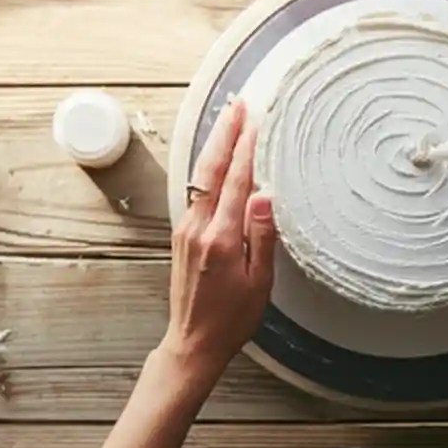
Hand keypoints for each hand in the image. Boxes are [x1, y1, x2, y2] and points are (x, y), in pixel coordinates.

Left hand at [156, 99, 276, 379]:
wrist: (193, 342)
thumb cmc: (231, 319)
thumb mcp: (259, 282)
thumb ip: (261, 235)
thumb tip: (265, 194)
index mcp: (221, 238)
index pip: (237, 181)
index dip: (247, 148)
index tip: (256, 120)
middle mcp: (198, 228)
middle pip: (211, 169)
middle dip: (225, 134)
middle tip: (238, 105)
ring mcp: (186, 230)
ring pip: (201, 177)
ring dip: (215, 146)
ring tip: (228, 121)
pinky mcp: (182, 235)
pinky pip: (196, 192)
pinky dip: (208, 168)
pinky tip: (216, 158)